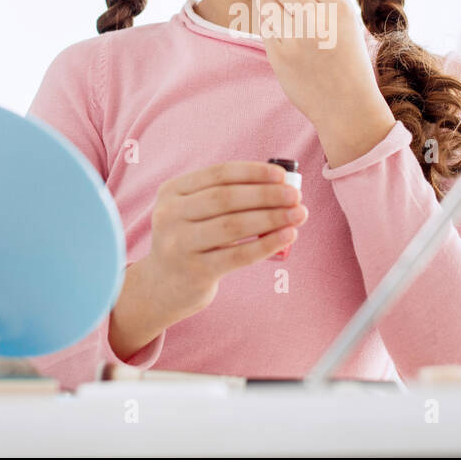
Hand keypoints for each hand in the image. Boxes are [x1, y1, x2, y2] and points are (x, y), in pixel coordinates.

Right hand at [139, 161, 306, 322]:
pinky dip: (266, 244)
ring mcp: (179, 244)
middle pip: (225, 198)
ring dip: (271, 218)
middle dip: (266, 194)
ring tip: (298, 214)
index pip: (218, 174)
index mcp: (172, 191)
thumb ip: (225, 197)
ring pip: (233, 226)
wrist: (162, 287)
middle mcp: (169, 215)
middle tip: (295, 196)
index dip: (252, 172)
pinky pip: (238, 255)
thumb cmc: (192, 240)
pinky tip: (288, 236)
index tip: (281, 175)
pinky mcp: (194, 272)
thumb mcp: (194, 212)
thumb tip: (281, 185)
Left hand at [257, 0, 395, 165]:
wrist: (347, 105)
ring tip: (281, 10)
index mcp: (340, 7)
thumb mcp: (346, 20)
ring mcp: (297, 39)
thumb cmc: (345, 57)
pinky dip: (268, 22)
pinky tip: (282, 31)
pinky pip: (264, 24)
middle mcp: (319, 20)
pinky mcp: (279, 56)